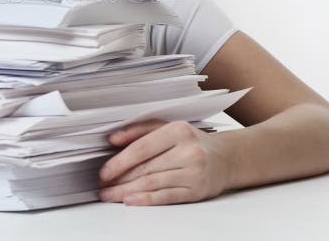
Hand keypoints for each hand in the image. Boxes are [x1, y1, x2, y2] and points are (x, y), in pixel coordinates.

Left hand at [96, 119, 228, 205]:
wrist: (226, 158)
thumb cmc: (192, 142)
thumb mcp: (168, 126)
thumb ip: (139, 129)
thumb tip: (113, 139)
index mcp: (178, 130)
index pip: (141, 148)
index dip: (119, 161)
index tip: (104, 171)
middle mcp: (188, 151)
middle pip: (145, 168)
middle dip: (119, 179)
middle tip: (102, 186)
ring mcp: (194, 172)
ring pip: (152, 183)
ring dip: (126, 191)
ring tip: (110, 195)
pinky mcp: (197, 190)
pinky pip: (166, 196)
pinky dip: (145, 199)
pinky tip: (130, 200)